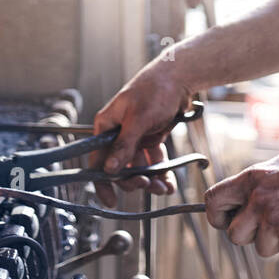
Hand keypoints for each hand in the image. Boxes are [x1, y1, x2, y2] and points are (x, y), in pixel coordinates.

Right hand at [91, 56, 193, 205]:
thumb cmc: (155, 89)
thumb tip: (110, 169)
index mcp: (106, 126)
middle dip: (133, 180)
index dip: (102, 181)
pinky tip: (169, 182)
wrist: (180, 78)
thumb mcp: (138, 118)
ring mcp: (135, 138)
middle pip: (120, 168)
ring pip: (138, 168)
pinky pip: (153, 162)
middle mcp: (118, 134)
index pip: (98, 160)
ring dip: (150, 180)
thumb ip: (124, 144)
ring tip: (163, 187)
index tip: (110, 200)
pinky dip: (160, 173)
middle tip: (147, 183)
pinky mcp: (150, 140)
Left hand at [204, 147, 278, 256]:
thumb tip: (241, 202)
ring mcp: (275, 220)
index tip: (225, 221)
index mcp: (251, 179)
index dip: (216, 216)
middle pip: (234, 236)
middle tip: (266, 228)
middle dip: (248, 236)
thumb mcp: (278, 167)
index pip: (213, 200)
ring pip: (261, 248)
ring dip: (277, 241)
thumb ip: (257, 186)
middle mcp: (259, 200)